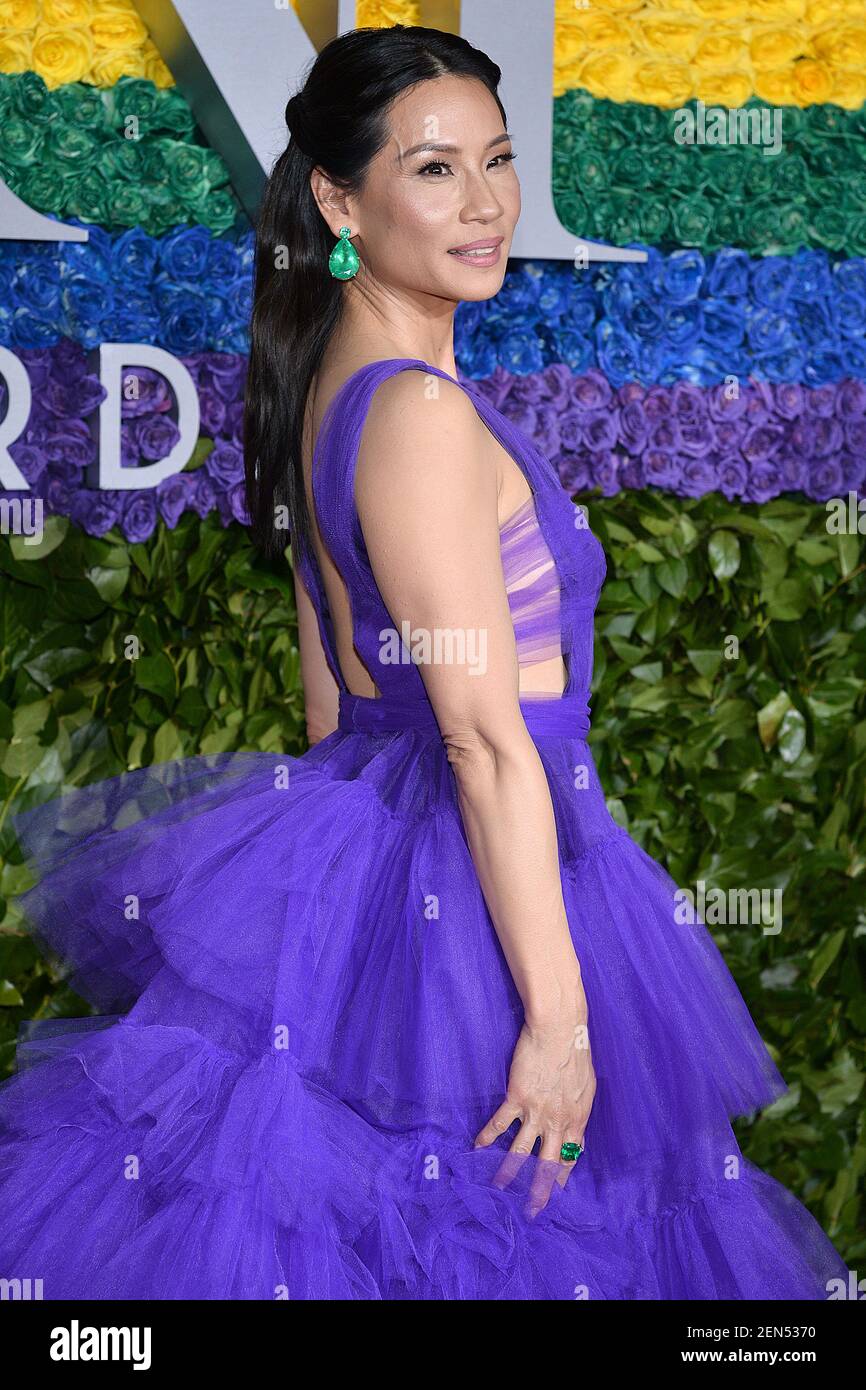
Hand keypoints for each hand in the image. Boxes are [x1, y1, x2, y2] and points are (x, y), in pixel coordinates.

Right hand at [473, 1008, 595, 1216]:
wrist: (559, 1030)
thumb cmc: (576, 1052)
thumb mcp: (586, 1086)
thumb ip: (578, 1108)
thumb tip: (573, 1121)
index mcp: (577, 1118)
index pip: (570, 1156)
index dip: (562, 1175)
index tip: (555, 1191)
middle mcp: (557, 1121)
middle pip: (547, 1164)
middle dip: (539, 1190)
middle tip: (532, 1211)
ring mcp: (536, 1111)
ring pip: (521, 1151)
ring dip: (509, 1172)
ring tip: (498, 1189)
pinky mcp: (517, 1098)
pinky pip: (500, 1123)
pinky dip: (488, 1137)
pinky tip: (477, 1148)